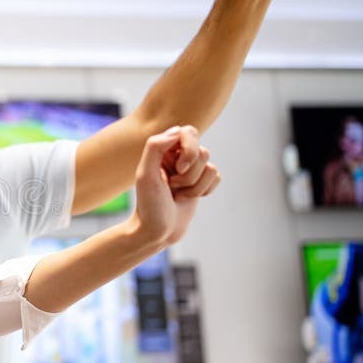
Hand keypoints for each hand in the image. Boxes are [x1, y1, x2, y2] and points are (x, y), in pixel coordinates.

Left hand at [131, 125, 219, 245]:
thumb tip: (177, 131)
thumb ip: (155, 148)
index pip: (188, 132)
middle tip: (172, 187)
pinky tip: (187, 199)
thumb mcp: (145, 175)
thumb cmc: (149, 205)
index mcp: (162, 149)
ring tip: (178, 195)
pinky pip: (216, 177)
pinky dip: (204, 191)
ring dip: (195, 186)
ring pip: (210, 167)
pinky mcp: (201, 182)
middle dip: (190, 175)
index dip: (189, 150)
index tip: (179, 169)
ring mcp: (190, 169)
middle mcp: (176, 156)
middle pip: (203, 152)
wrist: (156, 232)